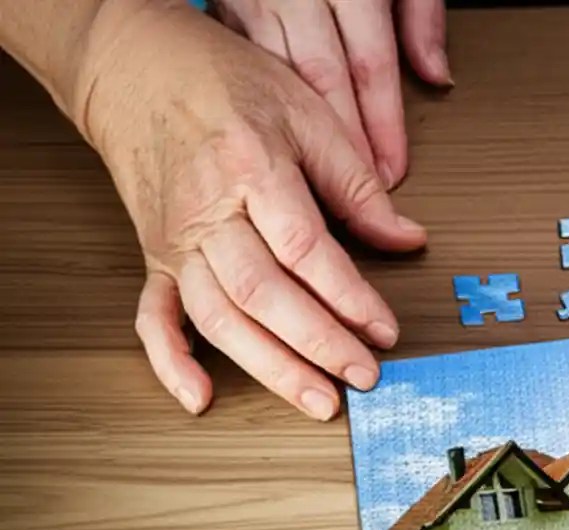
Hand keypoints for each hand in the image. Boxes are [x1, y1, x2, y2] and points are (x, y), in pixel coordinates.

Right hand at [82, 5, 427, 418]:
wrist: (137, 66)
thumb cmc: (225, 83)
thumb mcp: (306, 112)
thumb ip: (357, 183)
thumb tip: (408, 240)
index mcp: (250, 168)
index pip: (305, 250)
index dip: (349, 296)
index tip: (385, 329)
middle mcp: (206, 212)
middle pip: (262, 294)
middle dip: (318, 344)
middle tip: (363, 377)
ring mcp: (175, 241)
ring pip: (218, 317)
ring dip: (268, 367)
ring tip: (317, 401)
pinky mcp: (155, 258)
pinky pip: (153, 317)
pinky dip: (171, 362)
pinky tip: (201, 398)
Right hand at [211, 0, 451, 188]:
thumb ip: (420, 13)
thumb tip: (436, 73)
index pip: (369, 59)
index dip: (382, 120)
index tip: (393, 168)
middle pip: (322, 75)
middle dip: (344, 141)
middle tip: (360, 193)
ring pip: (276, 76)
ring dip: (297, 136)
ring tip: (320, 185)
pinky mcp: (221, 5)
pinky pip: (241, 62)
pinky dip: (257, 106)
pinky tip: (268, 144)